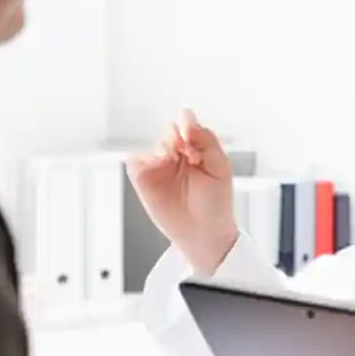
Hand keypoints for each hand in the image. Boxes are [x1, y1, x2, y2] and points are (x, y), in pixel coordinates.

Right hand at [125, 109, 238, 272]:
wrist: (204, 233)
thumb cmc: (215, 202)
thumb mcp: (220, 167)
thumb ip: (207, 141)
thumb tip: (190, 122)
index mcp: (196, 149)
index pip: (188, 124)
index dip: (187, 122)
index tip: (190, 132)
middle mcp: (176, 155)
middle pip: (170, 131)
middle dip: (177, 137)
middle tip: (188, 154)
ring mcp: (159, 167)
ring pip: (155, 145)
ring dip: (165, 150)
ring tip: (176, 164)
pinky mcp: (143, 180)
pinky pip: (134, 161)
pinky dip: (142, 161)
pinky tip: (159, 170)